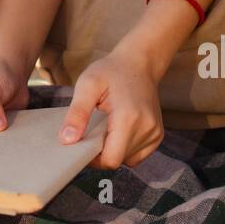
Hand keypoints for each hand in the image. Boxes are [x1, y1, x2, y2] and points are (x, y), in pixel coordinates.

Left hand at [58, 45, 163, 170]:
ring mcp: (155, 133)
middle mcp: (146, 128)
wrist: (139, 63)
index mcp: (128, 118)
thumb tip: (67, 140)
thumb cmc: (111, 71)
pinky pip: (137, 155)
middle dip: (102, 152)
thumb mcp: (87, 85)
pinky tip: (119, 130)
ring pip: (128, 159)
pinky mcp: (157, 135)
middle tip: (92, 131)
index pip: (111, 159)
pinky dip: (125, 148)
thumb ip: (77, 114)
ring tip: (107, 126)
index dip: (93, 159)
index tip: (83, 143)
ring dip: (114, 150)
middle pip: (118, 160)